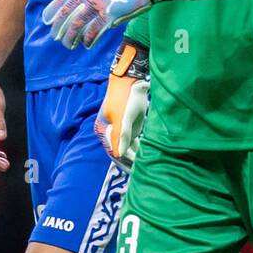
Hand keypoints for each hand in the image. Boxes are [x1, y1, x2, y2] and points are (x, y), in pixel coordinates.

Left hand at [42, 0, 149, 49]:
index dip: (52, 11)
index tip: (46, 21)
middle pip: (68, 14)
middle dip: (59, 28)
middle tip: (55, 37)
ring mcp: (99, 5)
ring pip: (78, 25)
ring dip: (71, 38)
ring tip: (68, 45)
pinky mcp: (110, 16)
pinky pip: (94, 31)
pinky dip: (88, 40)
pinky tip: (86, 45)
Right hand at [95, 39, 149, 169]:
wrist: (131, 81)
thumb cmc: (125, 98)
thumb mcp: (124, 118)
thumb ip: (122, 136)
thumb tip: (119, 155)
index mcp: (106, 129)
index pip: (115, 150)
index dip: (123, 160)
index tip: (133, 171)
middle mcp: (113, 131)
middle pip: (121, 150)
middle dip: (130, 160)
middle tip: (141, 171)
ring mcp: (123, 128)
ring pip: (129, 146)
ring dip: (136, 154)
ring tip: (145, 165)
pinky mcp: (132, 126)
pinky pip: (135, 141)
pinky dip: (139, 147)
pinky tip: (146, 153)